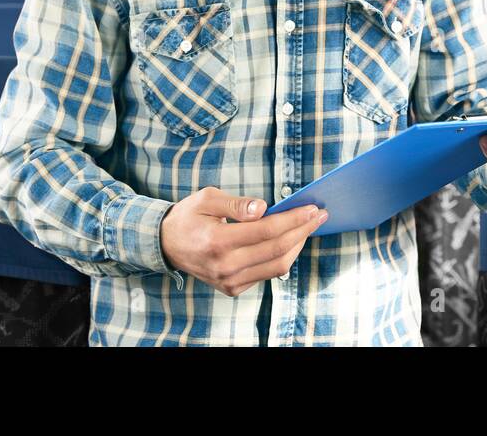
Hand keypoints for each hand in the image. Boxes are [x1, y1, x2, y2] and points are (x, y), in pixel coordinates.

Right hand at [160, 186, 328, 296]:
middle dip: (303, 231)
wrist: (167, 245)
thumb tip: (263, 208)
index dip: (293, 219)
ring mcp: (229, 280)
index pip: (266, 231)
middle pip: (277, 249)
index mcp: (217, 241)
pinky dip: (283, 257)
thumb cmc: (189, 217)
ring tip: (308, 227)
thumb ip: (236, 204)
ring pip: (277, 266)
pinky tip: (290, 241)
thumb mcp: (207, 199)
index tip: (312, 208)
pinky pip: (266, 274)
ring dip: (297, 245)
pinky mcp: (233, 288)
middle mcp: (224, 265)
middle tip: (319, 215)